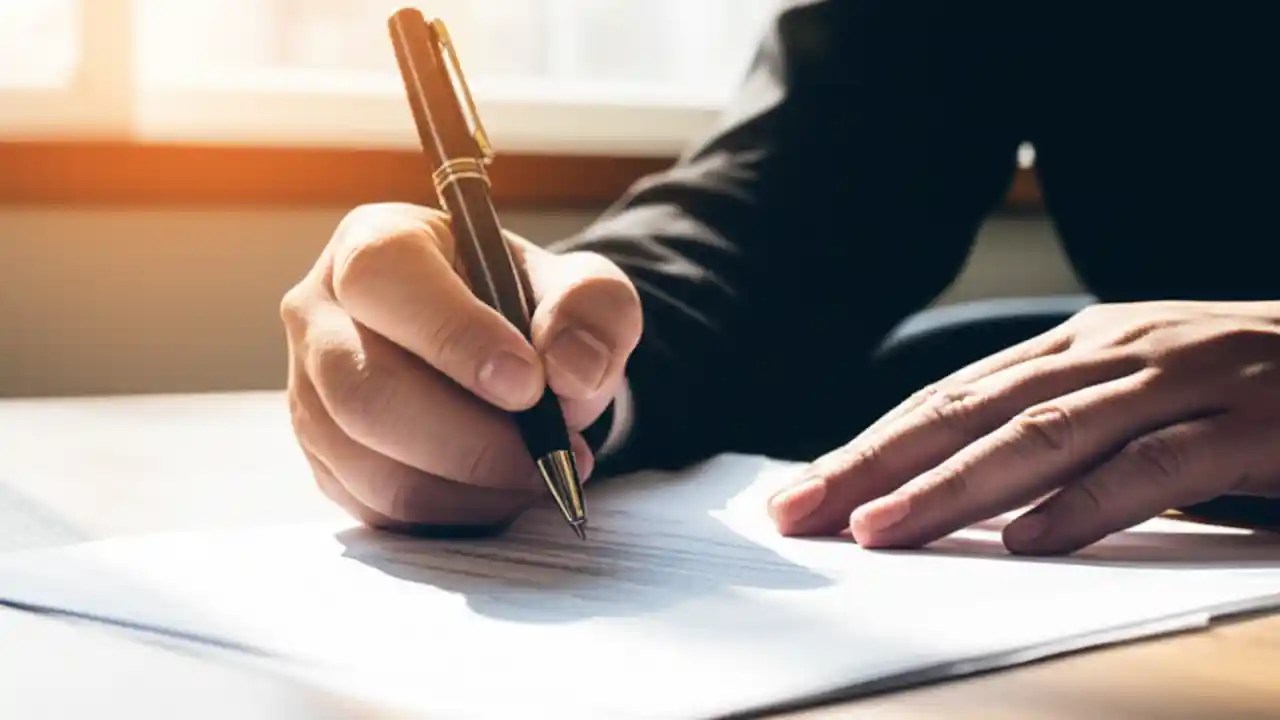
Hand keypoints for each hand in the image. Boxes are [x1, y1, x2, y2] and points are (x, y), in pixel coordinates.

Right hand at [281, 203, 641, 530]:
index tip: (528, 386)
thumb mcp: (581, 288)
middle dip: (468, 439)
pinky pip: (379, 506)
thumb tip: (572, 368)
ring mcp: (311, 393)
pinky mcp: (326, 461)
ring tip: (541, 475)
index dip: (454, 336)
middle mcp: (321, 314)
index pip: (384, 279)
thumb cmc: (529, 308)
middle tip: (548, 455)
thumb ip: (592, 308)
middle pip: (363, 389)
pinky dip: (453, 512)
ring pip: (369, 462)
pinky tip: (506, 492)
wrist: (506, 355)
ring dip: (468, 486)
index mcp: (373, 244)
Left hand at [769, 301, 1279, 553]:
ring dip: (952, 488)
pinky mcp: (1249, 428)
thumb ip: (1056, 427)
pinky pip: (1154, 470)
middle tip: (802, 512)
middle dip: (876, 466)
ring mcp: (1180, 384)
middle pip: (970, 413)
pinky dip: (1085, 507)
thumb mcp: (1134, 393)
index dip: (869, 447)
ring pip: (1043, 437)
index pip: (949, 400)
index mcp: (1078, 347)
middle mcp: (1112, 354)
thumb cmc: (1245, 388)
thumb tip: (957, 486)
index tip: (803, 493)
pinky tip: (1026, 544)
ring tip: (880, 531)